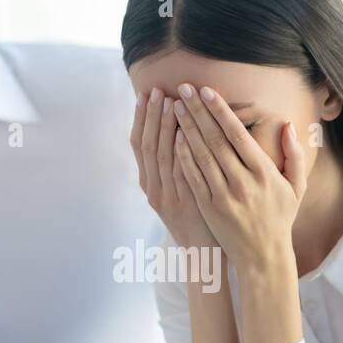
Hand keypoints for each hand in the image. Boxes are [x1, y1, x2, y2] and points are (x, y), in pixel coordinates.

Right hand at [130, 87, 217, 249]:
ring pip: (160, 156)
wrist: (204, 252)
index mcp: (149, 182)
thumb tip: (179, 130)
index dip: (140, 118)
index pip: (139, 143)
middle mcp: (152, 188)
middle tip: (156, 89)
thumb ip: (176, 163)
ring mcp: (166, 197)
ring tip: (170, 101)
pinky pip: (178, 174)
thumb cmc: (197, 216)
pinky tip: (182, 133)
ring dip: (163, 127)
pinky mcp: (183, 204)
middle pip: (146, 145)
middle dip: (150, 115)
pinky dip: (178, 152)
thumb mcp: (179, 190)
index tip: (145, 94)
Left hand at [171, 84, 308, 270]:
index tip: (207, 91)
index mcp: (264, 173)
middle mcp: (243, 183)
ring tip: (174, 107)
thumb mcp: (296, 187)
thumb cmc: (280, 217)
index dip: (221, 111)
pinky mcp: (209, 208)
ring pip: (201, 156)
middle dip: (198, 112)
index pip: (238, 135)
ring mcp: (224, 196)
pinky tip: (174, 138)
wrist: (263, 255)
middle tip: (183, 89)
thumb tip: (288, 125)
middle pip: (216, 140)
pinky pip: (193, 178)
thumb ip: (294, 155)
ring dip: (187, 129)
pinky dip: (183, 157)